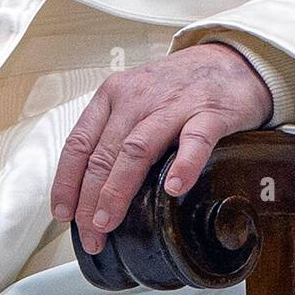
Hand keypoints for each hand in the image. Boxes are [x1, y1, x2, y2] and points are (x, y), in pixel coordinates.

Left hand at [50, 41, 272, 253]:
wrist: (231, 61)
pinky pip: (194, 141)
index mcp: (114, 94)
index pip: (79, 141)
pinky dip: (183, 165)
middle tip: (90, 233)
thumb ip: (115, 134)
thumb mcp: (137, 98)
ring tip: (109, 220)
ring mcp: (174, 104)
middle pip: (104, 152)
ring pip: (137, 149)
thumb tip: (90, 190)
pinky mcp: (209, 112)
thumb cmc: (179, 87)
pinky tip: (174, 188)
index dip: (67, 181)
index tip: (63, 212)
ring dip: (118, 189)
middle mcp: (138, 97)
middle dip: (90, 199)